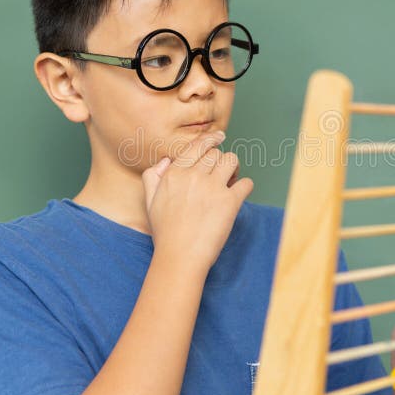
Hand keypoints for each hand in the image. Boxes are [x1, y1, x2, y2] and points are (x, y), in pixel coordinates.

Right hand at [141, 130, 253, 272]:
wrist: (179, 257)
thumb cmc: (165, 232)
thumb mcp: (149, 201)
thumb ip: (152, 176)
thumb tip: (165, 161)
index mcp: (175, 173)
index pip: (197, 145)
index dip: (211, 139)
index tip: (219, 137)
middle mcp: (194, 176)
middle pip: (216, 153)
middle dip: (220, 161)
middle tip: (222, 174)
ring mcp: (213, 188)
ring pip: (232, 161)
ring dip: (233, 169)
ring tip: (230, 181)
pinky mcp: (230, 202)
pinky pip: (246, 183)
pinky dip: (245, 186)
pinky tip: (239, 194)